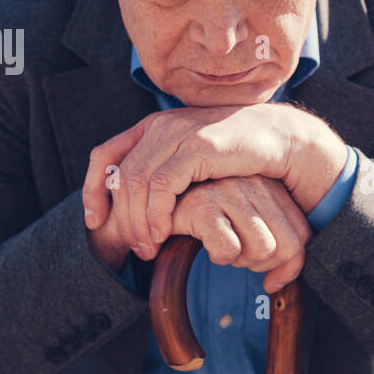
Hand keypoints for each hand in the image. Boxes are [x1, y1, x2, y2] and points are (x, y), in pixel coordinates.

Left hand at [81, 103, 345, 259]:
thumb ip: (167, 172)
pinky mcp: (197, 147)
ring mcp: (178, 133)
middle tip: (133, 248)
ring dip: (137, 221)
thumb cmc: (239, 155)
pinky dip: (156, 212)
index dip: (92, 189)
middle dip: (120, 218)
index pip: (104, 155)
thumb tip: (138, 201)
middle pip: (118, 176)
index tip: (96, 221)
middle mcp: (160, 125)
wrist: (281, 138)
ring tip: (149, 247)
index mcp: (154, 126)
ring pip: (136, 183)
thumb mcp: (193, 161)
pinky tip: (165, 233)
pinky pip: (161, 185)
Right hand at [171, 175, 311, 292]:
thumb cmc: (206, 216)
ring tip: (219, 244)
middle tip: (235, 252)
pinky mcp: (202, 204)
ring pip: (262, 249)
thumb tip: (274, 286)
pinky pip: (229, 249)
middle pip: (285, 247)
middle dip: (260, 263)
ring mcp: (231, 191)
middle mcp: (256, 184)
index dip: (285, 262)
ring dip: (238, 260)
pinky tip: (203, 242)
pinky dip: (217, 256)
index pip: (302, 236)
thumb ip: (274, 254)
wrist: (156, 200)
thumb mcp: (247, 229)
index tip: (261, 265)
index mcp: (272, 187)